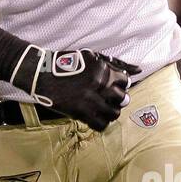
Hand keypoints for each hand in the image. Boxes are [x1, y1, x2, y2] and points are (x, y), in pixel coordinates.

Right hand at [21, 49, 140, 131]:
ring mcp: (90, 100)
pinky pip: (101, 125)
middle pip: (122, 99)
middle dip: (117, 100)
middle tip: (107, 100)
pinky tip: (94, 118)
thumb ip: (116, 63)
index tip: (113, 87)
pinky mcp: (80, 113)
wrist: (42, 73)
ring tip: (101, 109)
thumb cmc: (68, 63)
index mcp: (103, 70)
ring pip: (114, 114)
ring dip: (110, 112)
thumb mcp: (92, 57)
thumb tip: (138, 69)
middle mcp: (100, 85)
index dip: (120, 85)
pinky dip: (100, 123)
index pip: (125, 82)